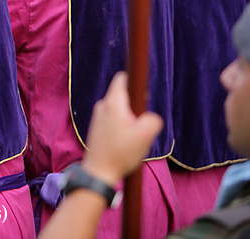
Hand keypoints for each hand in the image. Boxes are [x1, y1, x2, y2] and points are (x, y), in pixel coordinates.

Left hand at [81, 72, 163, 186]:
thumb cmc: (121, 153)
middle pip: (124, 95)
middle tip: (141, 124)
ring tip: (132, 138)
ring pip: (120, 109)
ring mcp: (98, 116)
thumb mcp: (146, 135)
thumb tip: (149, 117)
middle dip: (136, 106)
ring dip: (130, 119)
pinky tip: (125, 143)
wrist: (99, 172)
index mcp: (113, 103)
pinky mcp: (97, 127)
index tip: (145, 94)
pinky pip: (115, 119)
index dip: (136, 81)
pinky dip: (122, 127)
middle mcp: (103, 105)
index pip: (123, 78)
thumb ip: (153, 119)